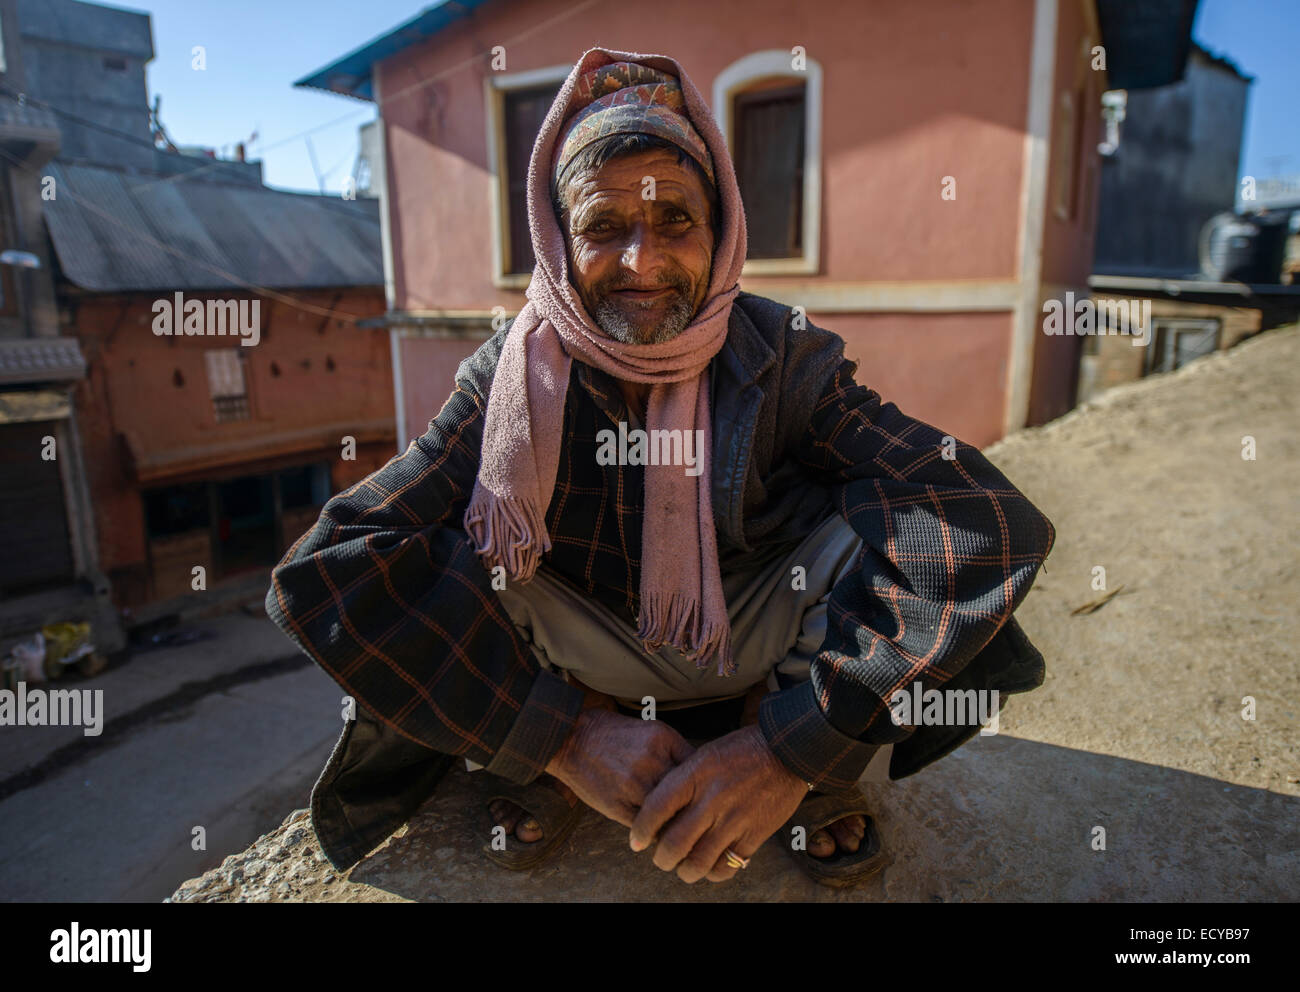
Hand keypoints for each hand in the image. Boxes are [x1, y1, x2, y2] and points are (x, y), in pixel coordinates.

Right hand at [545, 709, 693, 827]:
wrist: (572, 739)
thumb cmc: (615, 736)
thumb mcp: (651, 732)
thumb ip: (676, 753)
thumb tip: (703, 780)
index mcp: (663, 741)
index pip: (699, 771)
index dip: (706, 787)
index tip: (708, 797)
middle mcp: (652, 762)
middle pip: (688, 796)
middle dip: (696, 810)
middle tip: (701, 821)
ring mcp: (635, 786)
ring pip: (670, 817)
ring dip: (676, 826)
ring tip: (683, 832)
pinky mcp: (619, 806)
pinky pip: (647, 828)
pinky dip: (655, 832)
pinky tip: (658, 831)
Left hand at [629, 725, 807, 882]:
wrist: (787, 750)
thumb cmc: (742, 750)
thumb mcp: (706, 755)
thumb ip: (684, 781)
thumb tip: (661, 810)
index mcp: (696, 774)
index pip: (657, 808)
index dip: (641, 829)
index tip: (635, 841)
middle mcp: (712, 799)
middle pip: (674, 843)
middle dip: (661, 858)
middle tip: (660, 859)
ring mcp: (734, 819)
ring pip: (699, 861)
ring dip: (685, 871)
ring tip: (682, 868)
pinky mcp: (754, 835)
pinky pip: (727, 865)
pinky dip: (714, 872)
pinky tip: (710, 867)